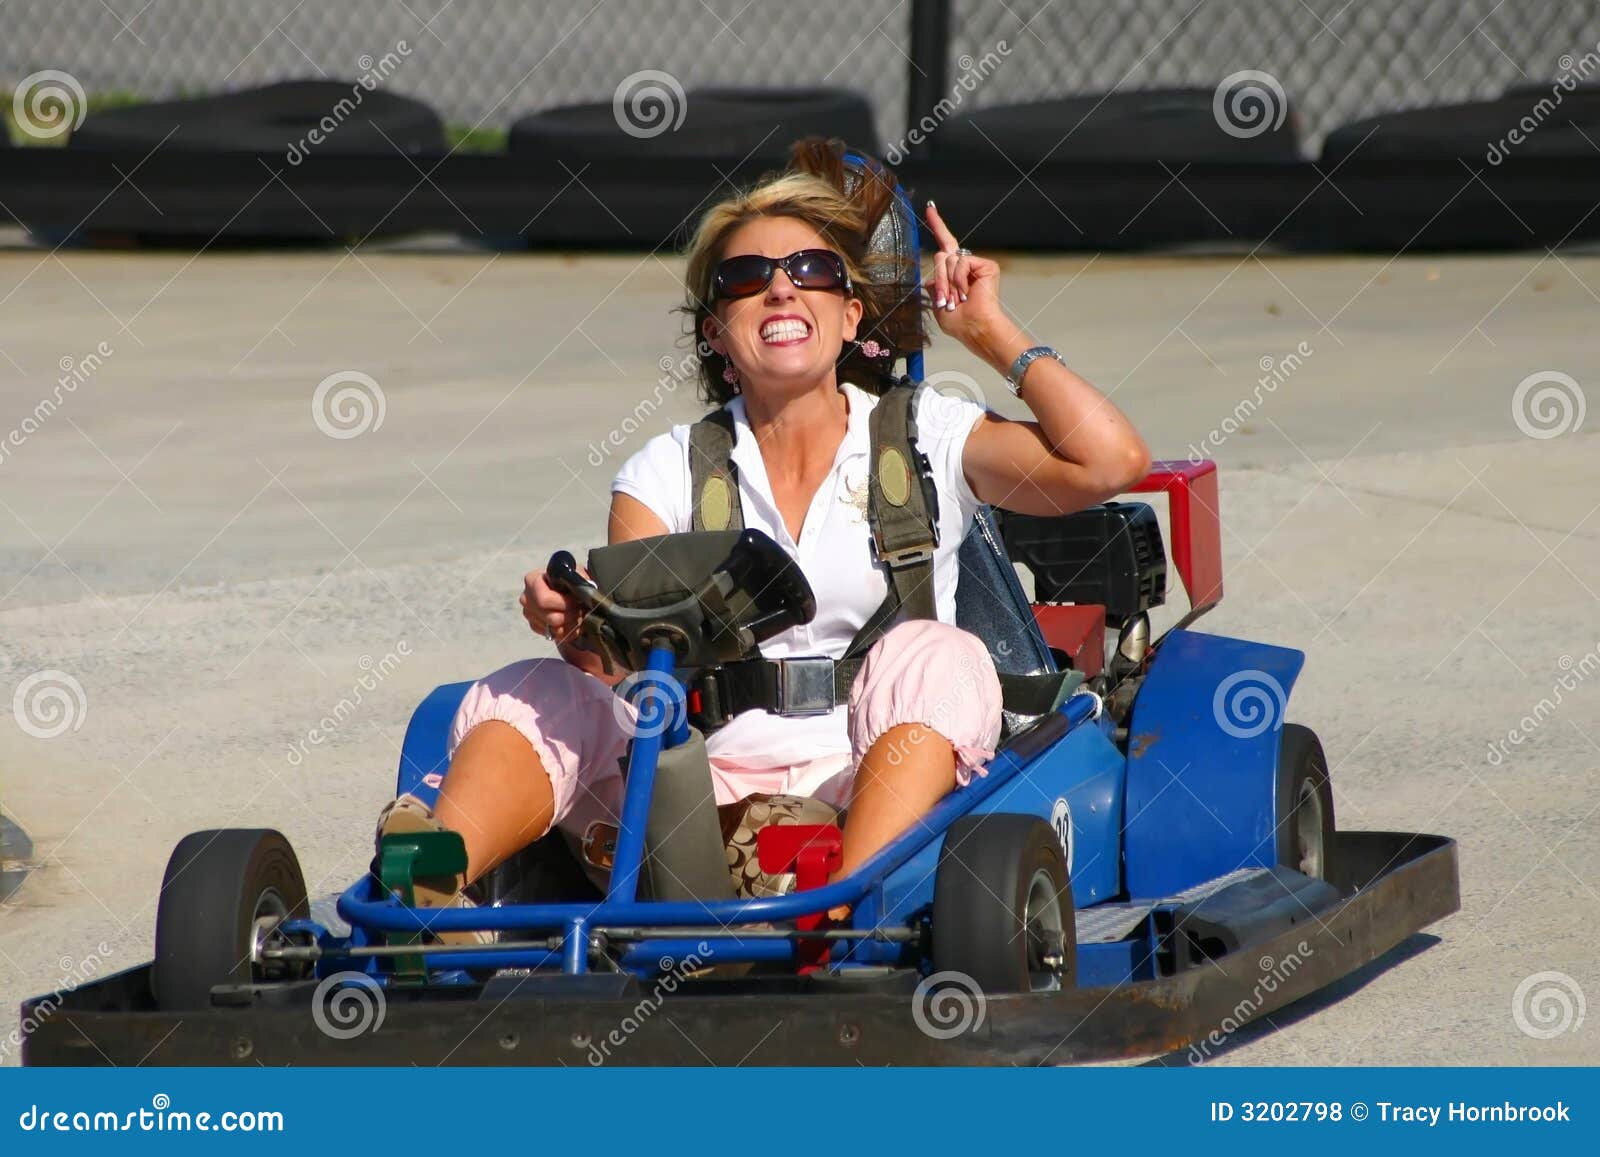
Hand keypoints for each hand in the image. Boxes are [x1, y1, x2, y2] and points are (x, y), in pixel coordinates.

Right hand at [520, 567, 581, 642]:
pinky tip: (575, 623)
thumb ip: (576, 580)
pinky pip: (554, 636)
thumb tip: (582, 593)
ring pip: (554, 629)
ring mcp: (529, 614)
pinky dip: (568, 632)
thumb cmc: (570, 578)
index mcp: (532, 581)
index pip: (544, 600)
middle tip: (582, 611)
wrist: (566, 587)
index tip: (578, 601)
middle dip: (571, 616)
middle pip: (551, 618)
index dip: (564, 604)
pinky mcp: (534, 626)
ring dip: (572, 625)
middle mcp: (526, 598)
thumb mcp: (574, 573)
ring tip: (581, 616)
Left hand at [922, 201, 1014, 355]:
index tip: (930, 207)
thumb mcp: (937, 302)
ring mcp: (975, 264)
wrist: (975, 327)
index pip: (944, 244)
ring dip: (947, 283)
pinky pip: (961, 262)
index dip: (937, 225)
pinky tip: (967, 293)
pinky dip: (959, 279)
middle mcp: (964, 265)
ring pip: (947, 260)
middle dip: (939, 279)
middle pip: (941, 256)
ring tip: (957, 300)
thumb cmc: (958, 321)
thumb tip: (933, 277)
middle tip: (946, 300)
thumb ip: (934, 285)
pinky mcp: (986, 265)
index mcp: (953, 272)